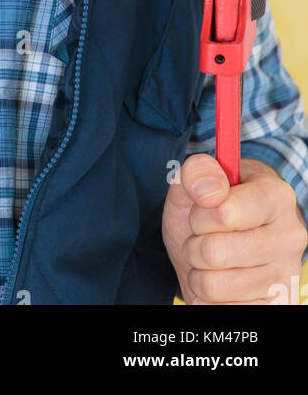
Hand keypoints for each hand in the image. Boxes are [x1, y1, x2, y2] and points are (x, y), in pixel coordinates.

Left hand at [163, 152, 307, 304]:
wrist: (221, 242)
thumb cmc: (209, 208)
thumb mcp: (196, 182)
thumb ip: (197, 172)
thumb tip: (208, 192)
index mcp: (275, 196)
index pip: (223, 212)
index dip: (200, 214)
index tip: (202, 209)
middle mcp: (289, 236)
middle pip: (214, 251)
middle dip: (194, 245)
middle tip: (202, 238)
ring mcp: (286, 274)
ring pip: (215, 285)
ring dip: (199, 274)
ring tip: (210, 261)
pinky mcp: (278, 306)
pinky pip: (225, 310)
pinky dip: (208, 299)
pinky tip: (219, 282)